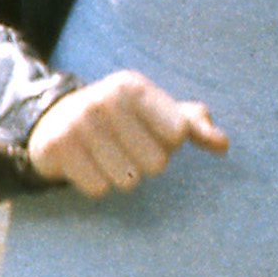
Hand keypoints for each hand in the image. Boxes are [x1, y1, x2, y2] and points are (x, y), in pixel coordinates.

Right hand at [27, 70, 226, 195]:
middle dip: (145, 162)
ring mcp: (77, 122)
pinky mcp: (56, 147)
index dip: (168, 142)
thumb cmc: (123, 120)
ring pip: (129, 180)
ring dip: (122, 176)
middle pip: (156, 163)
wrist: (55, 120)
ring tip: (106, 155)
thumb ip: (195, 125)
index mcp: (133, 87)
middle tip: (124, 146)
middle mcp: (103, 99)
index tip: (150, 131)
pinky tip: (87, 165)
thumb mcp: (158, 113)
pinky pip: (99, 189)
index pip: (178, 135)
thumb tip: (223, 145)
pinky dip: (98, 184)